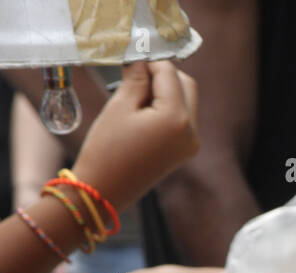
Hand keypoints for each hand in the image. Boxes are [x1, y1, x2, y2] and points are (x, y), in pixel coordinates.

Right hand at [71, 60, 199, 209]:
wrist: (103, 191)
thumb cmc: (106, 148)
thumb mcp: (120, 106)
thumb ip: (137, 79)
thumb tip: (143, 59)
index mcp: (177, 119)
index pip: (170, 73)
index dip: (150, 61)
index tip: (130, 56)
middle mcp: (192, 132)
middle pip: (187, 85)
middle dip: (163, 75)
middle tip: (133, 75)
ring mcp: (191, 144)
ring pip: (186, 101)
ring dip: (165, 91)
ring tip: (133, 96)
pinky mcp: (184, 152)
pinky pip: (182, 119)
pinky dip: (166, 108)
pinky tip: (141, 112)